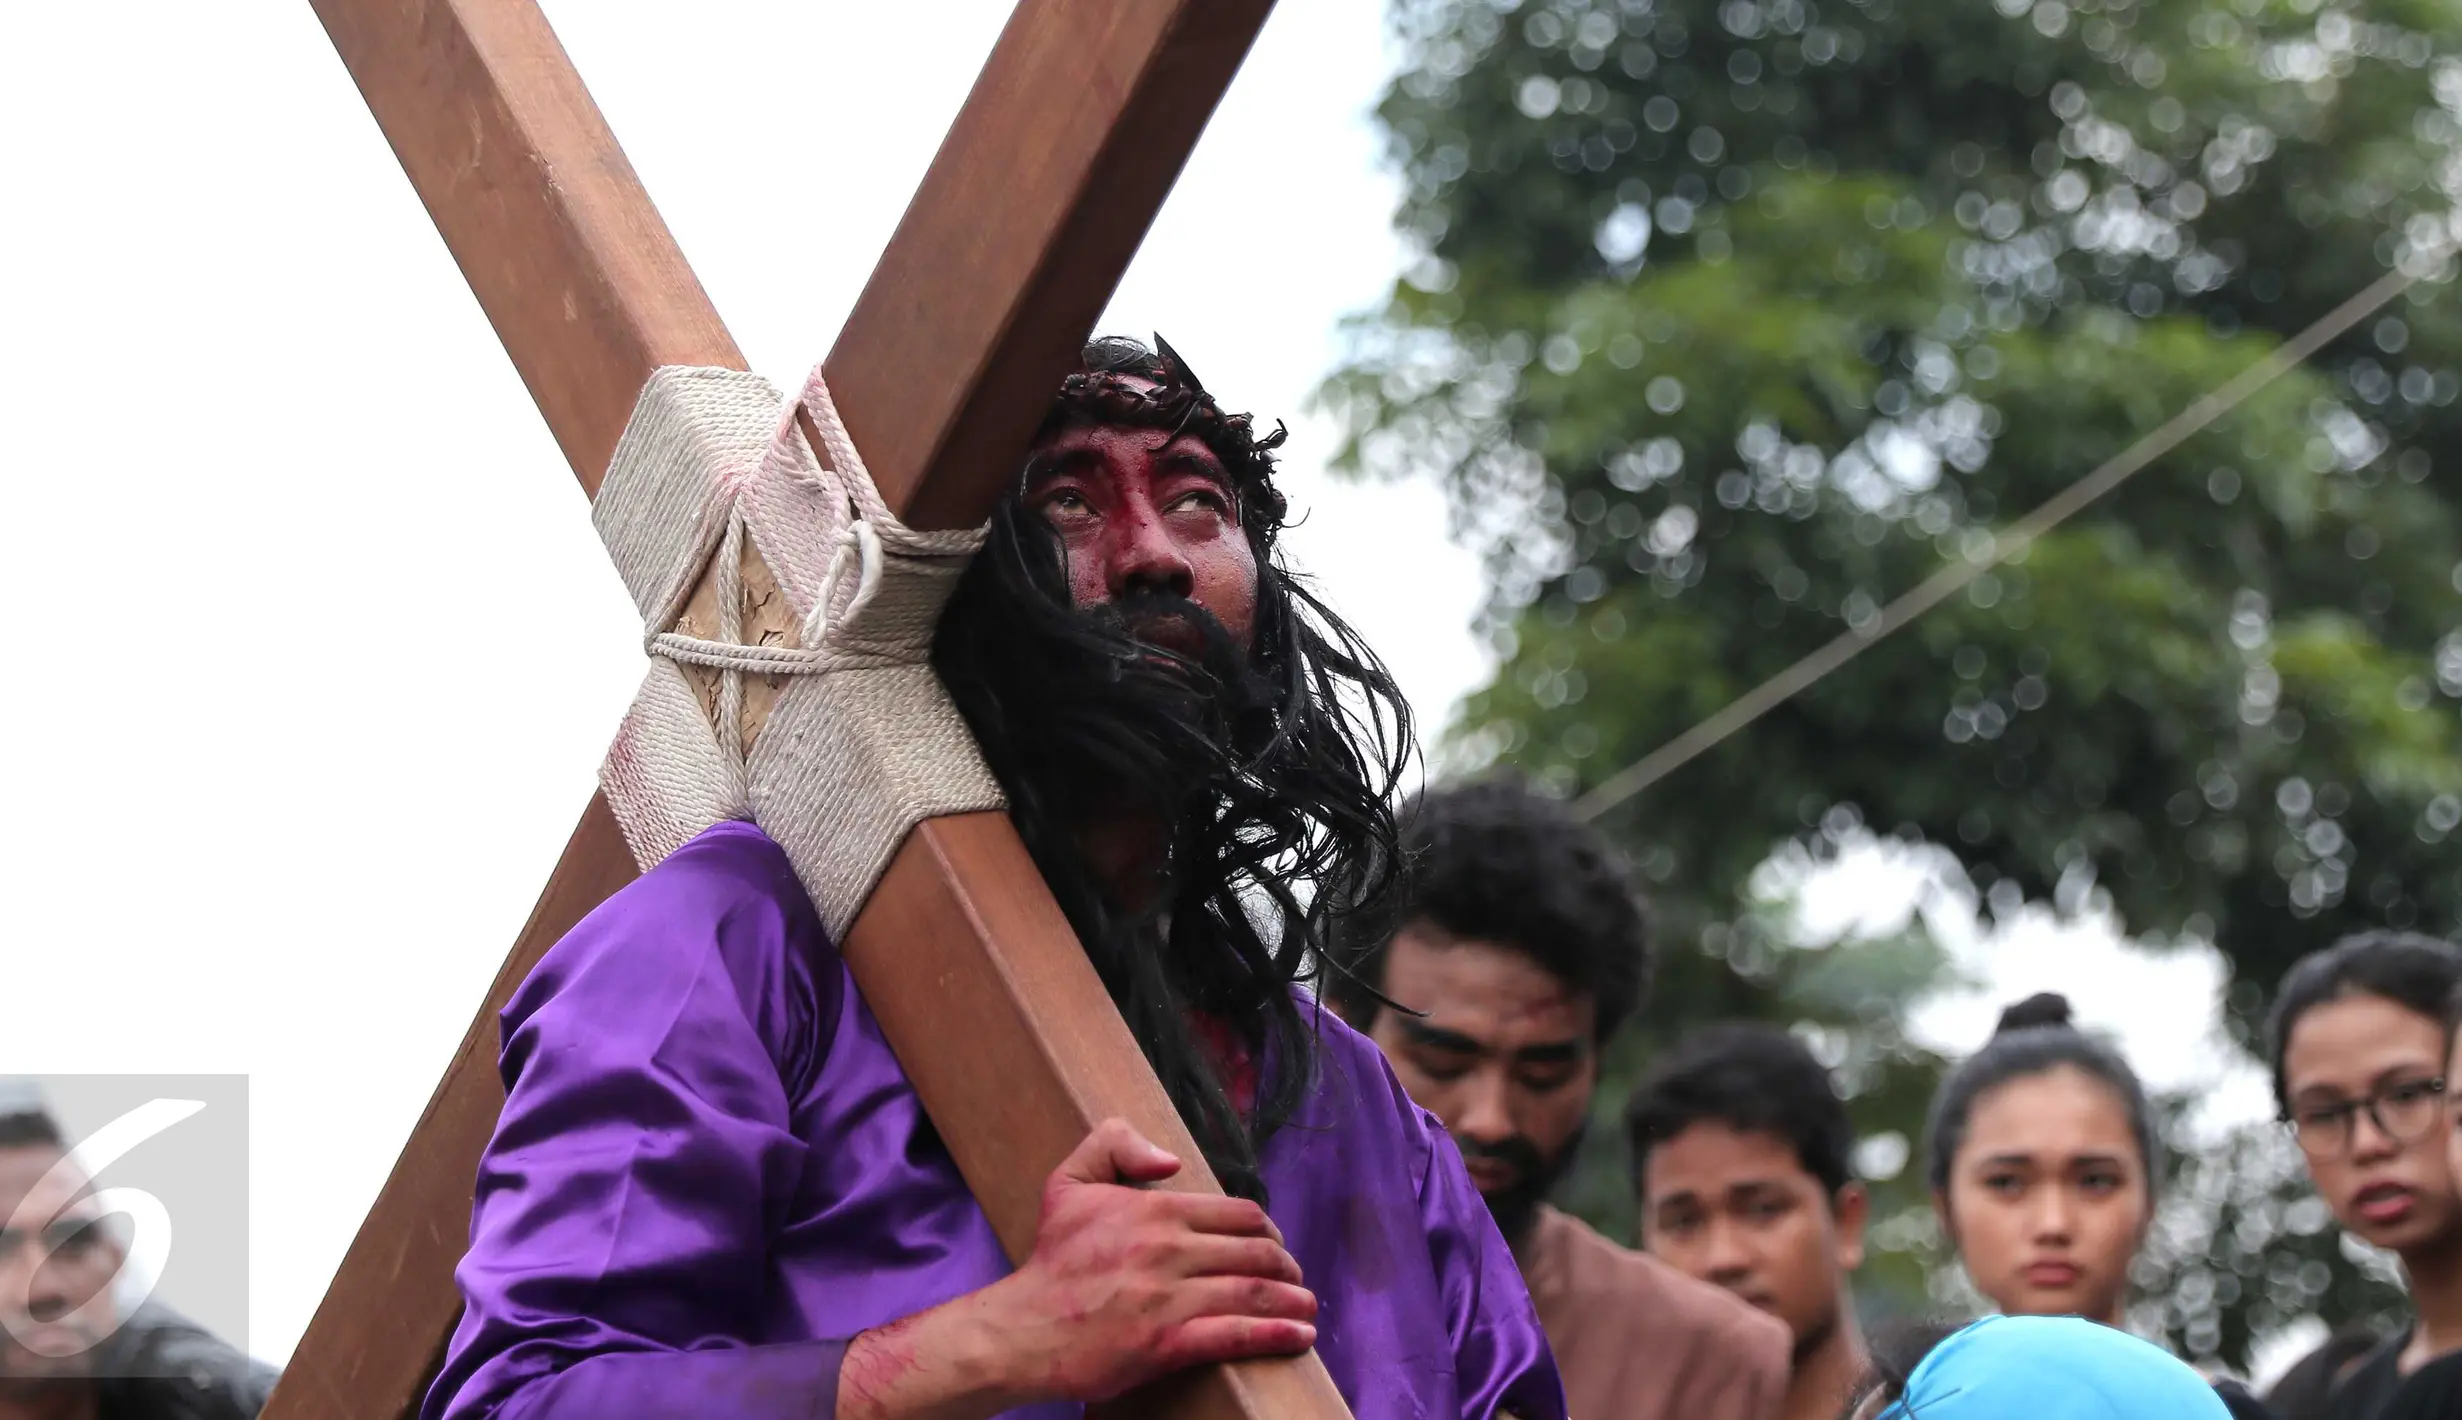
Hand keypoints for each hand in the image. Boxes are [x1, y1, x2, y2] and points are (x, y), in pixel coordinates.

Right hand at [836, 1120, 1315, 1418]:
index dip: (1266, 1229)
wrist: (1022, 1330)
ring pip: (1253, 1292)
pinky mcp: (1166, 1345)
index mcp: (1156, 1210)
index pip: (1239, 1214)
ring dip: (1292, 1300)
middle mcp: (1170, 1250)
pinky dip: (1276, 1335)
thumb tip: (1170, 1160)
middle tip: (1294, 1279)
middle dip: (1285, 1266)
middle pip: (1256, 1253)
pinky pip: (1235, 1335)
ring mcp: (1170, 1299)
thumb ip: (1114, 1144)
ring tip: (1308, 1309)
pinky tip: (1299, 1338)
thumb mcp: (1069, 1182)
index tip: (1273, 1245)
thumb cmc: (1050, 1259)